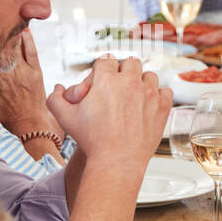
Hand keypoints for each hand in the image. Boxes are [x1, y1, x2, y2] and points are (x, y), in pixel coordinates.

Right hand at [0, 31, 62, 138]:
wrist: (27, 122)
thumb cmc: (4, 111)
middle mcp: (5, 72)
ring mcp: (21, 71)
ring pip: (14, 46)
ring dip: (10, 32)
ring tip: (8, 17)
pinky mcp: (35, 72)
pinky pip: (31, 51)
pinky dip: (28, 39)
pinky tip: (25, 29)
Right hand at [47, 55, 170, 171]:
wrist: (117, 160)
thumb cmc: (92, 140)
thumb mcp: (65, 118)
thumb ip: (55, 99)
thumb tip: (59, 87)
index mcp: (106, 80)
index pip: (106, 60)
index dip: (103, 69)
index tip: (102, 79)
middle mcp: (130, 82)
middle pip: (130, 63)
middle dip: (123, 71)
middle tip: (119, 86)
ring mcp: (149, 94)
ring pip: (149, 75)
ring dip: (142, 82)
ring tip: (134, 95)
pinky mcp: (163, 106)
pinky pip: (166, 90)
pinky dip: (159, 95)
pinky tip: (149, 104)